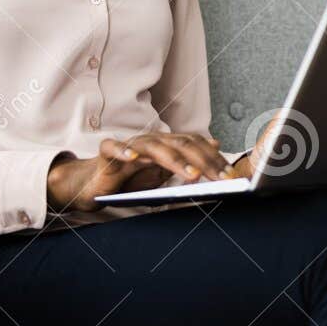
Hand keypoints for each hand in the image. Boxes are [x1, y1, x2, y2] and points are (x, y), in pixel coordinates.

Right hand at [46, 132, 230, 214]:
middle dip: (204, 162)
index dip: (214, 159)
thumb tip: (215, 146)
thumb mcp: (163, 175)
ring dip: (174, 161)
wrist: (95, 184)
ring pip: (153, 146)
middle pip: (181, 145)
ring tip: (192, 175)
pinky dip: (123, 151)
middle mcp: (151, 141)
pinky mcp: (106, 153)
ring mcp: (129, 145)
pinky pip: (113, 148)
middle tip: (222, 179)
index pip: (196, 146)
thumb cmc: (131, 180)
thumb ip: (186, 162)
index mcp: (167, 145)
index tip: (232, 177)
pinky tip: (134, 159)